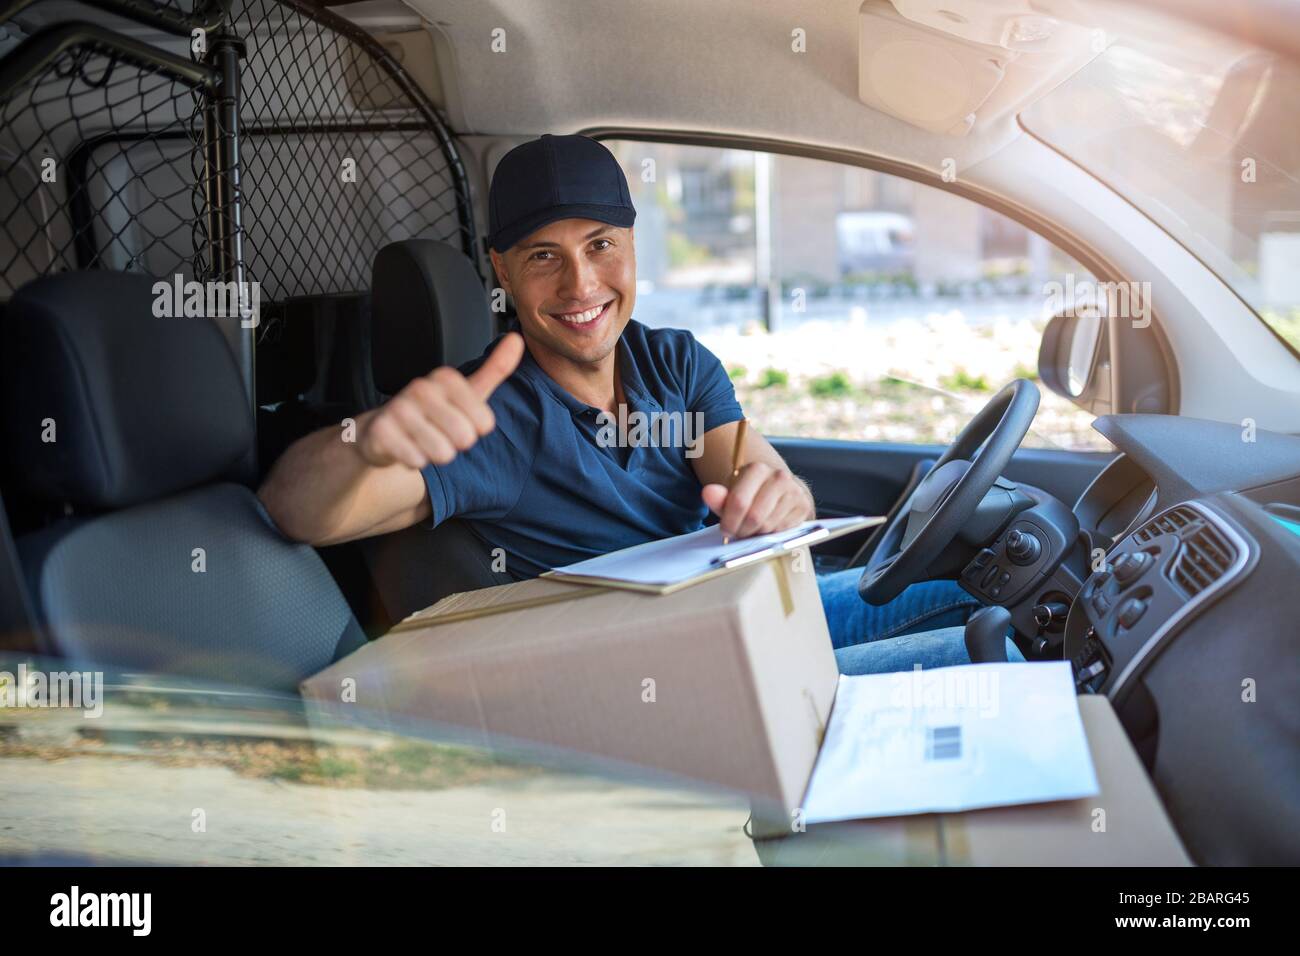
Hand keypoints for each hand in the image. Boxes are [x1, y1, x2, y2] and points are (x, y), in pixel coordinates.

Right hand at [356, 332, 524, 468]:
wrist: (383, 431)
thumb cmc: (432, 413)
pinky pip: (417, 460)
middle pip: (464, 438)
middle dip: (456, 444)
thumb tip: (517, 340)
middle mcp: (421, 389)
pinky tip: (407, 448)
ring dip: (435, 454)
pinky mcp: (382, 431)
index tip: (460, 420)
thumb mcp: (467, 392)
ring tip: (423, 440)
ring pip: (442, 452)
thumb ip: (495, 369)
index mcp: (446, 379)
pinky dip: (416, 461)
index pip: (485, 422)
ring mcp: (399, 409)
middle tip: (440, 433)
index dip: (475, 430)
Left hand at [701, 462, 813, 539]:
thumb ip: (718, 497)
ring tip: (753, 528)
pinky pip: (783, 531)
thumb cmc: (752, 494)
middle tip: (738, 532)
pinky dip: (771, 534)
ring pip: (768, 526)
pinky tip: (768, 527)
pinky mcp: (803, 506)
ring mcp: (794, 492)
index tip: (726, 529)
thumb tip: (708, 493)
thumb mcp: (732, 493)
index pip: (739, 502)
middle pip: (754, 517)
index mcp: (757, 469)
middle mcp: (779, 477)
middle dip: (742, 530)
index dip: (729, 521)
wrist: (781, 491)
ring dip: (757, 534)